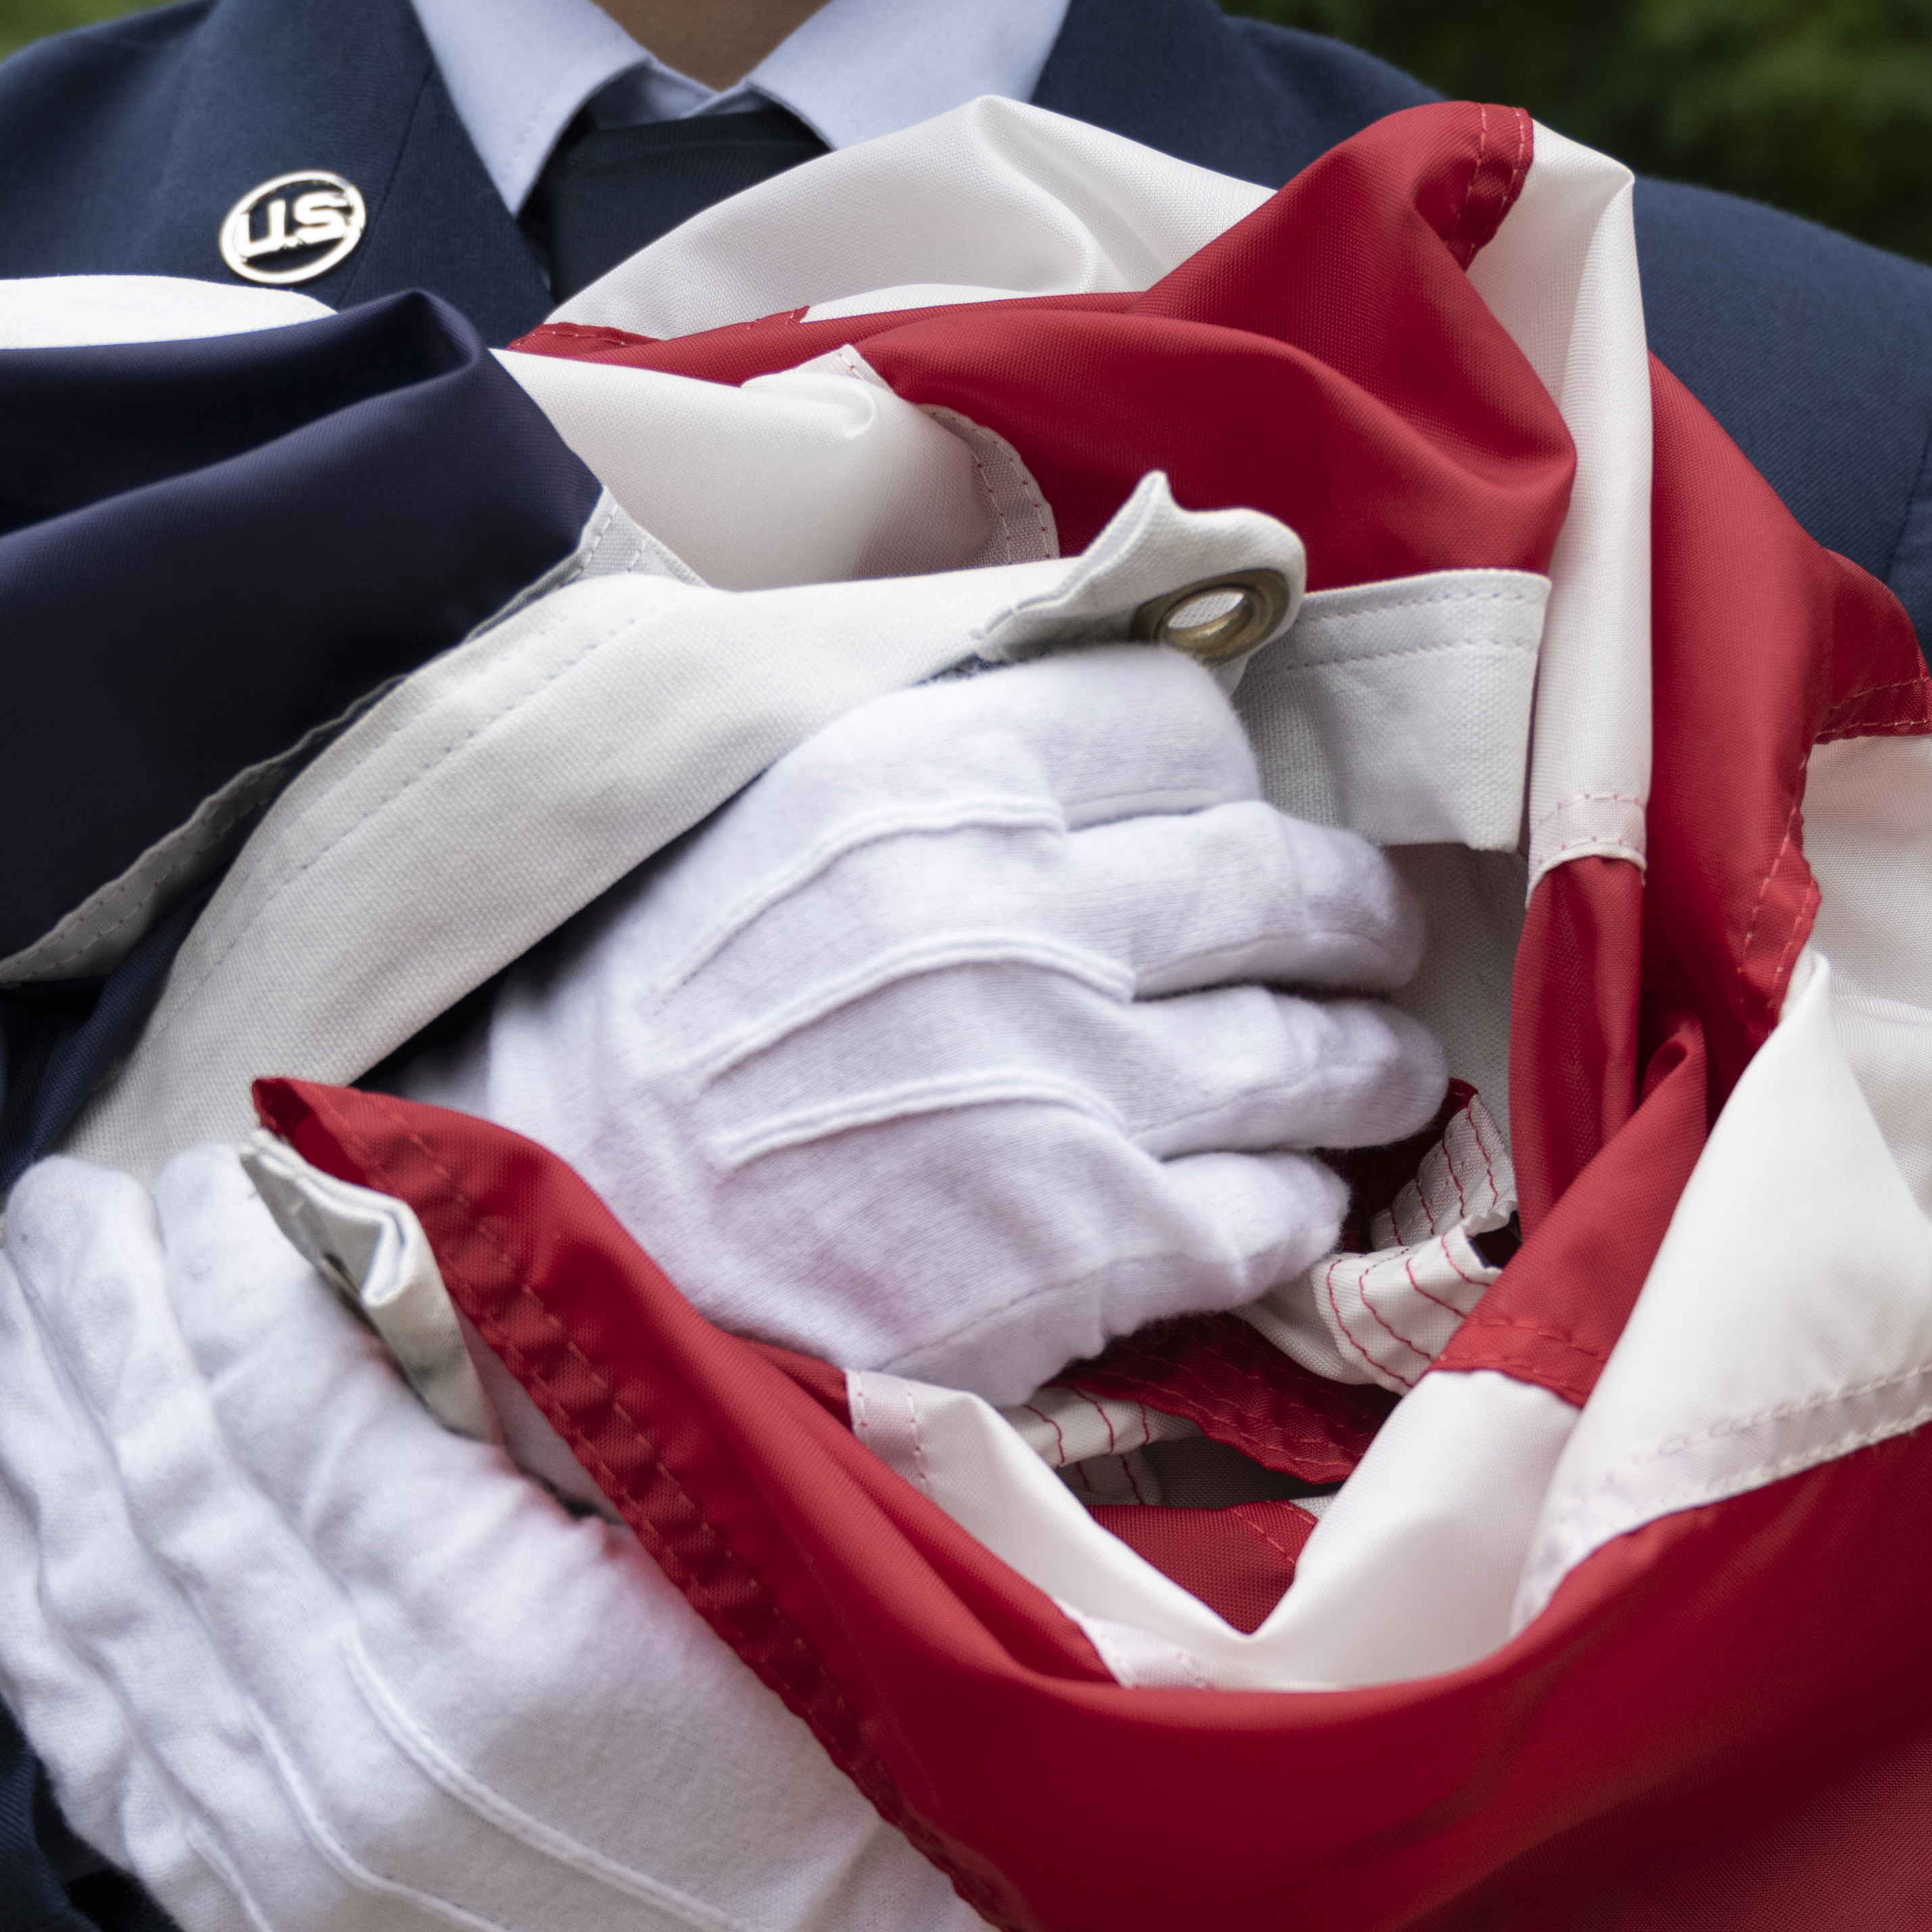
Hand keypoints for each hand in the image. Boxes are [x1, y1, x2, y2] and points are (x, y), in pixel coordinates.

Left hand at [0, 1148, 1113, 1931]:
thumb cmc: (816, 1748)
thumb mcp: (731, 1539)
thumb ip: (540, 1396)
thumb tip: (367, 1241)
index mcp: (495, 1633)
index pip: (283, 1404)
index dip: (213, 1272)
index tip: (199, 1176)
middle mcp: (361, 1747)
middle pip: (162, 1483)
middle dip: (88, 1319)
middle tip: (52, 1202)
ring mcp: (286, 1852)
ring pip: (96, 1600)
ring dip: (28, 1431)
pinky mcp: (256, 1924)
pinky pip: (88, 1746)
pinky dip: (8, 1615)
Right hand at [393, 641, 1443, 1403]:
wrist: (568, 1241)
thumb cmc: (645, 1031)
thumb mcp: (766, 820)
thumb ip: (933, 755)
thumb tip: (1091, 687)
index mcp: (937, 779)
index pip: (1184, 725)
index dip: (1229, 784)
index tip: (1231, 828)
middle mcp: (1024, 914)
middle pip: (1289, 881)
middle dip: (1348, 919)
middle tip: (1357, 945)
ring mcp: (1076, 1085)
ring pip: (1321, 1052)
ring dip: (1362, 1067)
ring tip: (1363, 1078)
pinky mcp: (1097, 1244)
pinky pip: (1278, 1209)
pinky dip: (1294, 1207)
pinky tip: (1265, 1204)